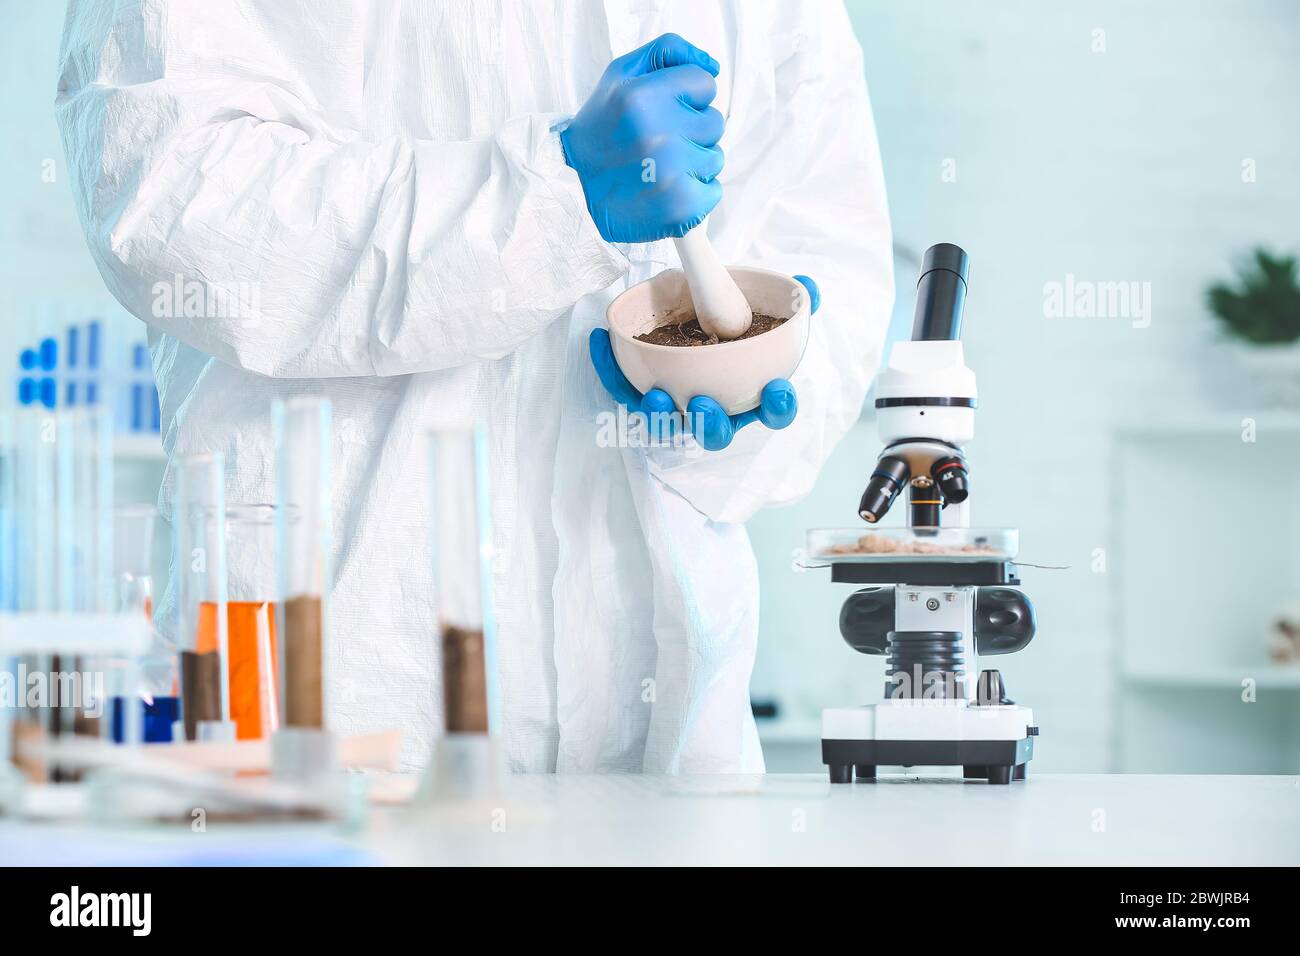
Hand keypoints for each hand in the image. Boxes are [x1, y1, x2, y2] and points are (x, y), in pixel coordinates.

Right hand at [561, 33, 723, 243]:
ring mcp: (670, 174)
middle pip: (714, 122)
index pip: (705, 83)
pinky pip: (713, 192)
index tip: (664, 110)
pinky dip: (696, 193)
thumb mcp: (621, 75)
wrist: (574, 187)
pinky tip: (667, 190)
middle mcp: (657, 134)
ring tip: (660, 167)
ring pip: (715, 158)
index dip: (687, 97)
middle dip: (691, 130)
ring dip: (693, 162)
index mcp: (642, 97)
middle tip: (659, 141)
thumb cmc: (603, 127)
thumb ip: (667, 52)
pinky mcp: (680, 207)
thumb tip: (714, 67)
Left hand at [590, 276, 820, 450]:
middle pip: (716, 433)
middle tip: (701, 403)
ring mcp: (676, 406)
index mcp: (752, 394)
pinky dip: (609, 368)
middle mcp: (716, 409)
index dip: (777, 407)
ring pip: (668, 424)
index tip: (775, 389)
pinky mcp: (640, 393)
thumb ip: (793, 298)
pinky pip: (624, 389)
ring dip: (659, 415)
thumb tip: (809, 285)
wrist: (698, 312)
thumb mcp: (768, 306)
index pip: (773, 412)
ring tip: (653, 395)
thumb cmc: (738, 323)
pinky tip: (599, 340)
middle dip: (710, 424)